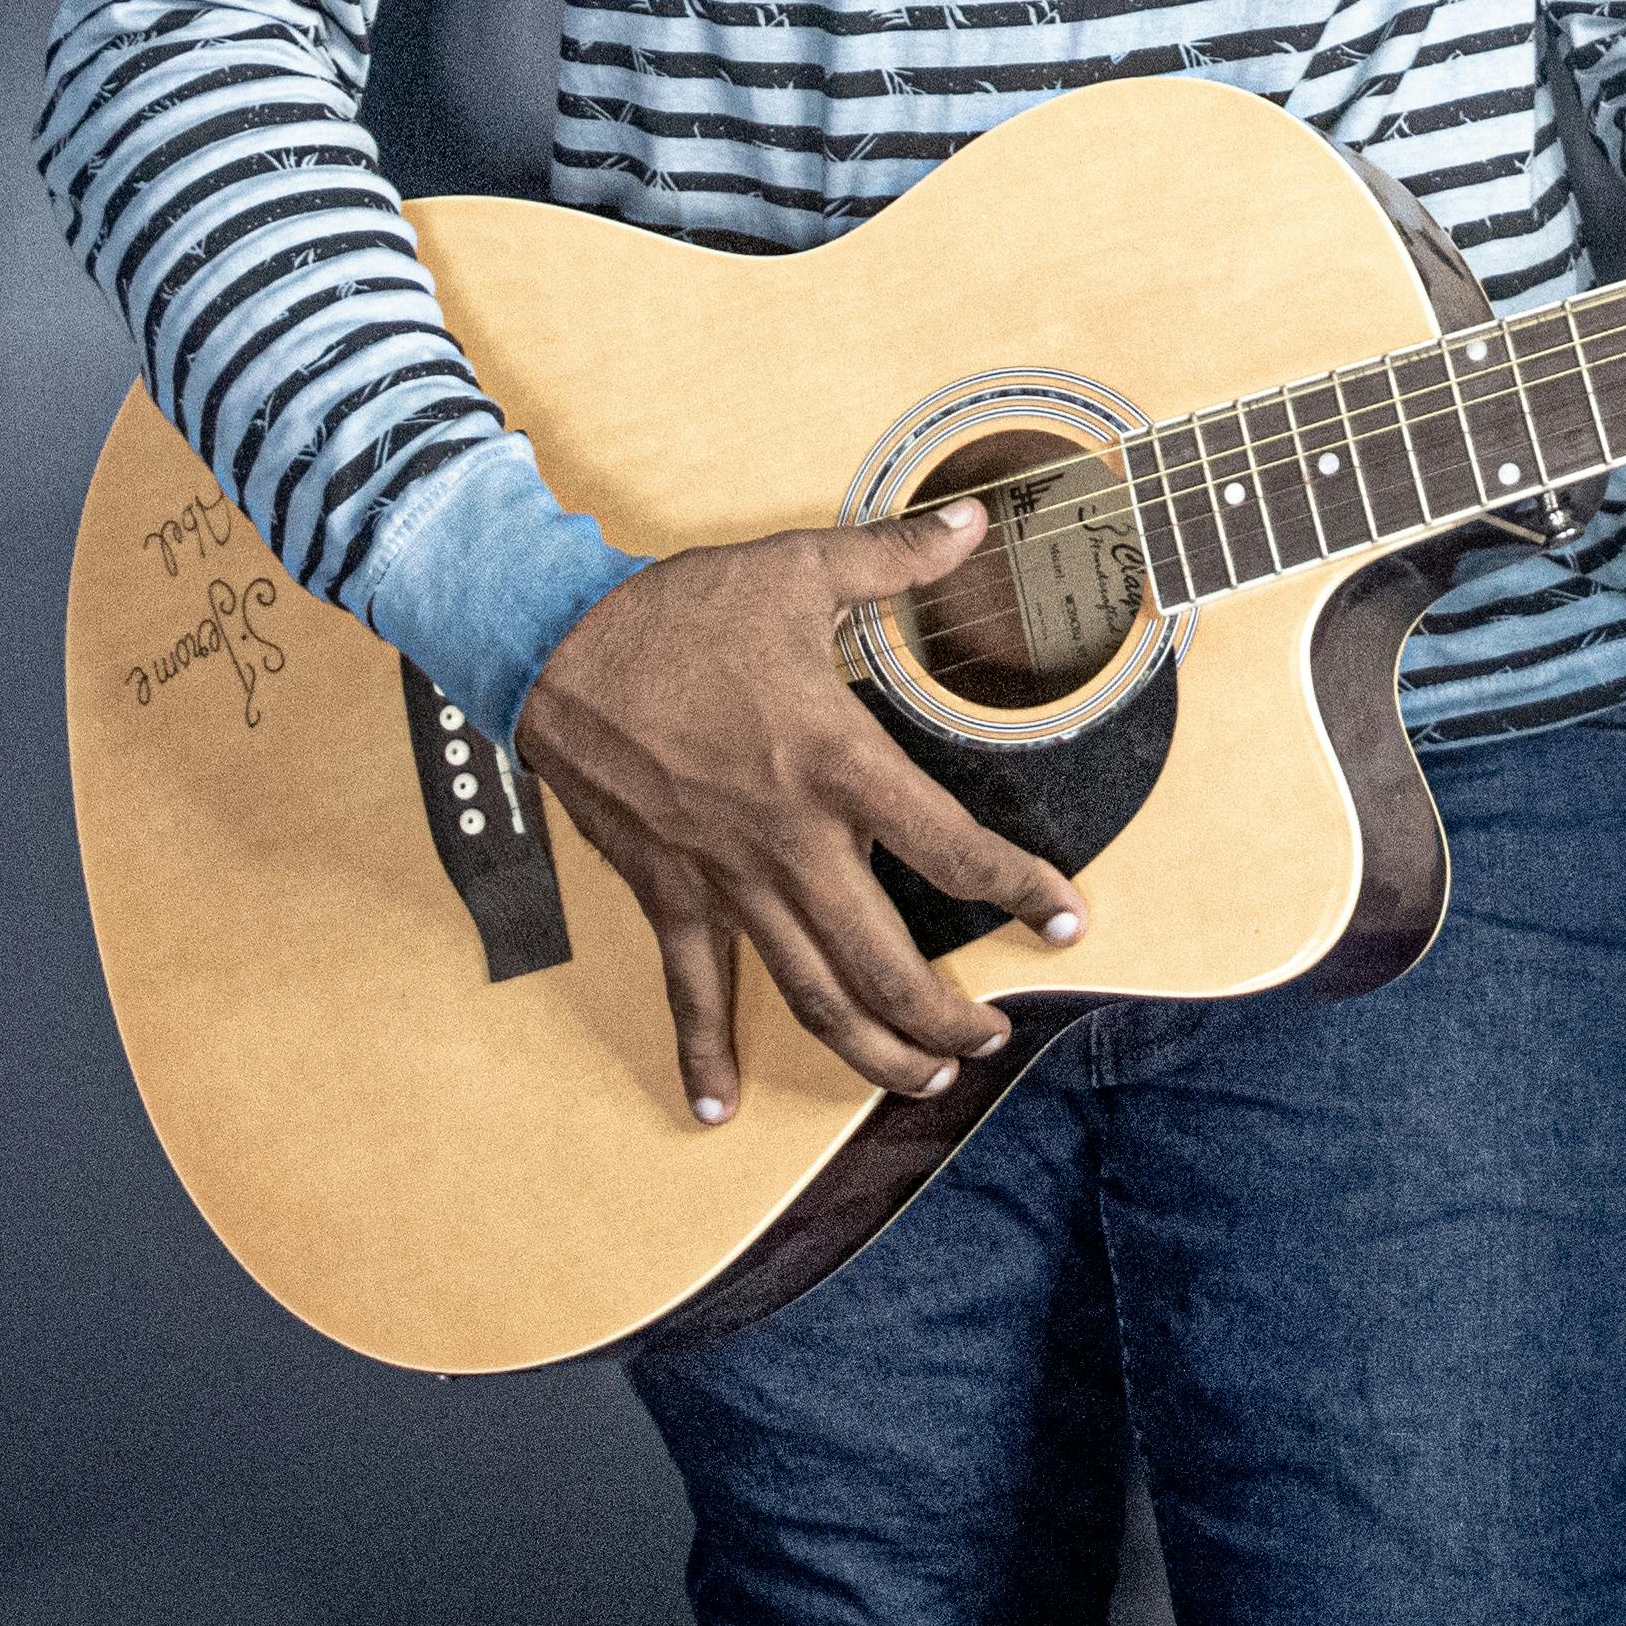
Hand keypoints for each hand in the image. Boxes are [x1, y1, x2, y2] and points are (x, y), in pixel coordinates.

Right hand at [516, 506, 1084, 1125]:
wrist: (559, 648)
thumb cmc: (683, 612)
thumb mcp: (798, 569)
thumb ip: (896, 555)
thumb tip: (973, 519)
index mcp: (835, 761)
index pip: (950, 847)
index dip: (1019, 890)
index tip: (1066, 921)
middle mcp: (788, 839)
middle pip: (883, 962)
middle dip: (948, 1018)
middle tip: (992, 1040)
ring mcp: (726, 878)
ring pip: (809, 994)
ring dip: (871, 1050)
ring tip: (923, 1080)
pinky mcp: (669, 894)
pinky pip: (691, 989)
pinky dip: (703, 1053)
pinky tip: (718, 1107)